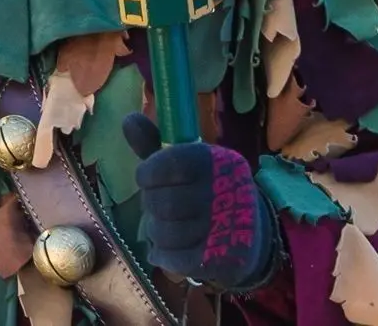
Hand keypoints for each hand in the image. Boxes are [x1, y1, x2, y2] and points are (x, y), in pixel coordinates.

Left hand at [123, 113, 277, 291]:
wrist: (249, 231)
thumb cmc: (208, 188)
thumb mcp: (186, 161)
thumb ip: (155, 143)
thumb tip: (127, 119)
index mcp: (213, 161)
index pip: (169, 162)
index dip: (148, 172)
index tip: (147, 177)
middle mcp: (220, 190)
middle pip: (160, 202)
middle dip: (150, 205)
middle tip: (159, 204)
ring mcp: (220, 226)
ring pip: (162, 232)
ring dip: (155, 231)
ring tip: (167, 226)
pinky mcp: (216, 258)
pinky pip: (170, 258)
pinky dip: (163, 254)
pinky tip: (172, 247)